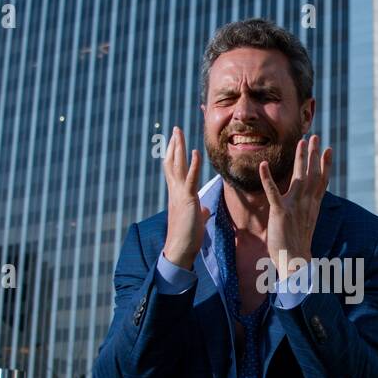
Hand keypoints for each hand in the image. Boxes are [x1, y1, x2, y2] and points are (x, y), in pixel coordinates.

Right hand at [161, 127, 209, 269]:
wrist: (180, 249)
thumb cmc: (187, 236)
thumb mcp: (196, 219)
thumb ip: (199, 210)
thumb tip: (204, 209)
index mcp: (177, 194)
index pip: (174, 169)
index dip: (175, 154)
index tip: (176, 141)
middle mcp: (175, 191)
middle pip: (172, 162)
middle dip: (174, 145)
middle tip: (175, 129)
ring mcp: (179, 194)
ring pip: (177, 166)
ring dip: (179, 148)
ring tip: (179, 132)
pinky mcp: (187, 200)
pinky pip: (190, 179)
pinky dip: (193, 165)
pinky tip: (195, 152)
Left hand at [259, 134, 330, 276]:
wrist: (295, 263)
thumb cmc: (297, 247)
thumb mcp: (304, 225)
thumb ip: (306, 211)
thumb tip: (308, 205)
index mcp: (313, 207)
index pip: (321, 181)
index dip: (325, 164)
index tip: (328, 149)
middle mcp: (306, 204)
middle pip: (312, 174)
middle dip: (313, 155)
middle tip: (314, 137)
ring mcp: (294, 206)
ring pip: (298, 178)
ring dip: (299, 159)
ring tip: (300, 143)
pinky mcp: (280, 212)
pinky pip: (272, 191)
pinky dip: (267, 178)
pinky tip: (263, 164)